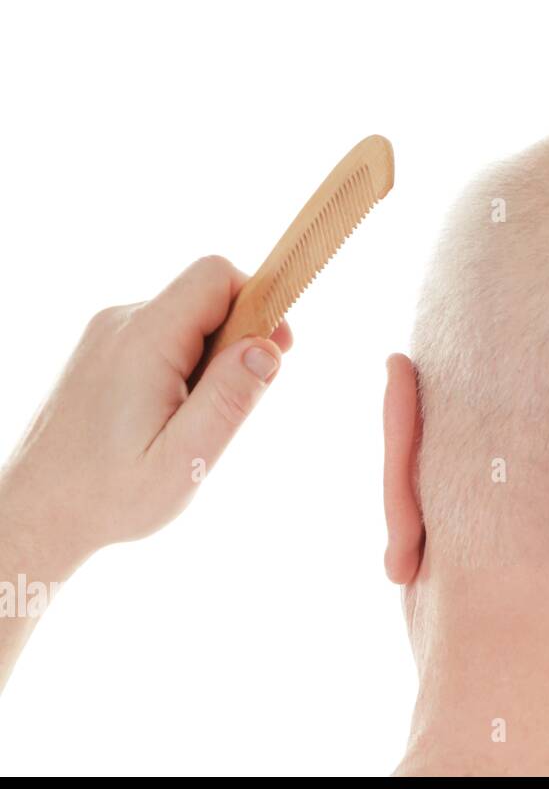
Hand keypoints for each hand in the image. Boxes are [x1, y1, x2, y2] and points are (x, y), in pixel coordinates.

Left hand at [0, 256, 290, 572]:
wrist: (36, 512)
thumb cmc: (110, 495)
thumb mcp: (185, 459)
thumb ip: (229, 398)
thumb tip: (269, 346)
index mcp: (144, 341)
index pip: (216, 276)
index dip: (258, 303)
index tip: (273, 354)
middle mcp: (122, 323)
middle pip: (206, 295)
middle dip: (238, 340)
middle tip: (231, 405)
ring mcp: (108, 334)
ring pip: (188, 317)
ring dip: (211, 359)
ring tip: (193, 420)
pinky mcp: (104, 350)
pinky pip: (165, 335)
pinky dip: (186, 366)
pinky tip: (170, 416)